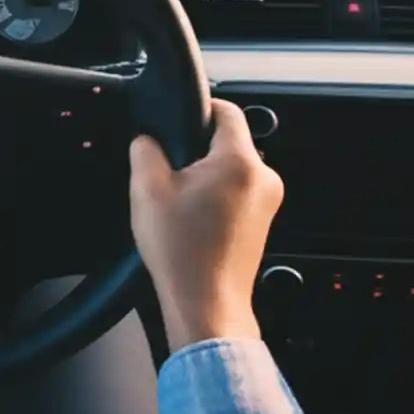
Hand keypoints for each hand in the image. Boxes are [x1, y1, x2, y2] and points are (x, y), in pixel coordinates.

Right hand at [129, 99, 283, 351]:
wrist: (206, 304)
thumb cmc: (182, 252)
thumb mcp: (147, 191)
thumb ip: (145, 150)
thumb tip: (148, 138)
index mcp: (240, 162)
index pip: (227, 111)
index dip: (199, 108)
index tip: (177, 121)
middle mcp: (264, 178)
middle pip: (229, 141)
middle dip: (197, 150)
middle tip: (169, 175)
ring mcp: (268, 201)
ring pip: (232, 167)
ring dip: (206, 175)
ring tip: (180, 203)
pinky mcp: (263, 220)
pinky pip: (238, 191)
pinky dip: (216, 196)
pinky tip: (194, 219)